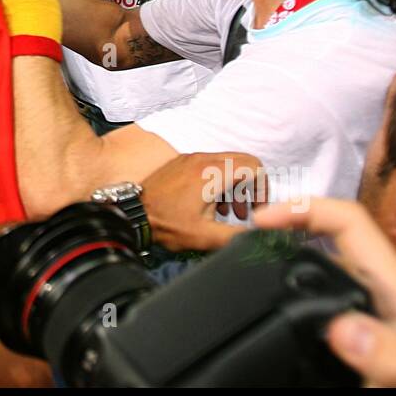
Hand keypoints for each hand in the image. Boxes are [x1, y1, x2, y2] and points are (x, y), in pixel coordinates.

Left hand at [141, 151, 263, 251]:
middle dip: (250, 188)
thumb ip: (237, 237)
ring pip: (227, 164)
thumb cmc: (166, 224)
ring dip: (235, 186)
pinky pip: (211, 165)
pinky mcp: (182, 163)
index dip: (263, 188)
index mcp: (212, 172)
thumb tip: (261, 236)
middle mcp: (203, 158)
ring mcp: (191, 158)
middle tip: (246, 212)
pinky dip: (220, 182)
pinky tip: (212, 206)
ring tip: (230, 212)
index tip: (257, 209)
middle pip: (243, 162)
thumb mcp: (205, 236)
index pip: (254, 166)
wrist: (132, 213)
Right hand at [254, 198, 395, 385]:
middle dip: (291, 227)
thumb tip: (343, 328)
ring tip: (255, 266)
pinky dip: (294, 296)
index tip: (260, 220)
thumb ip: (389, 356)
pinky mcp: (357, 337)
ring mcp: (368, 316)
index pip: (351, 223)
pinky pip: (321, 302)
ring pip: (326, 270)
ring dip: (291, 259)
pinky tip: (277, 309)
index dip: (306, 208)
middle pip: (333, 240)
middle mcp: (380, 296)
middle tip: (250, 240)